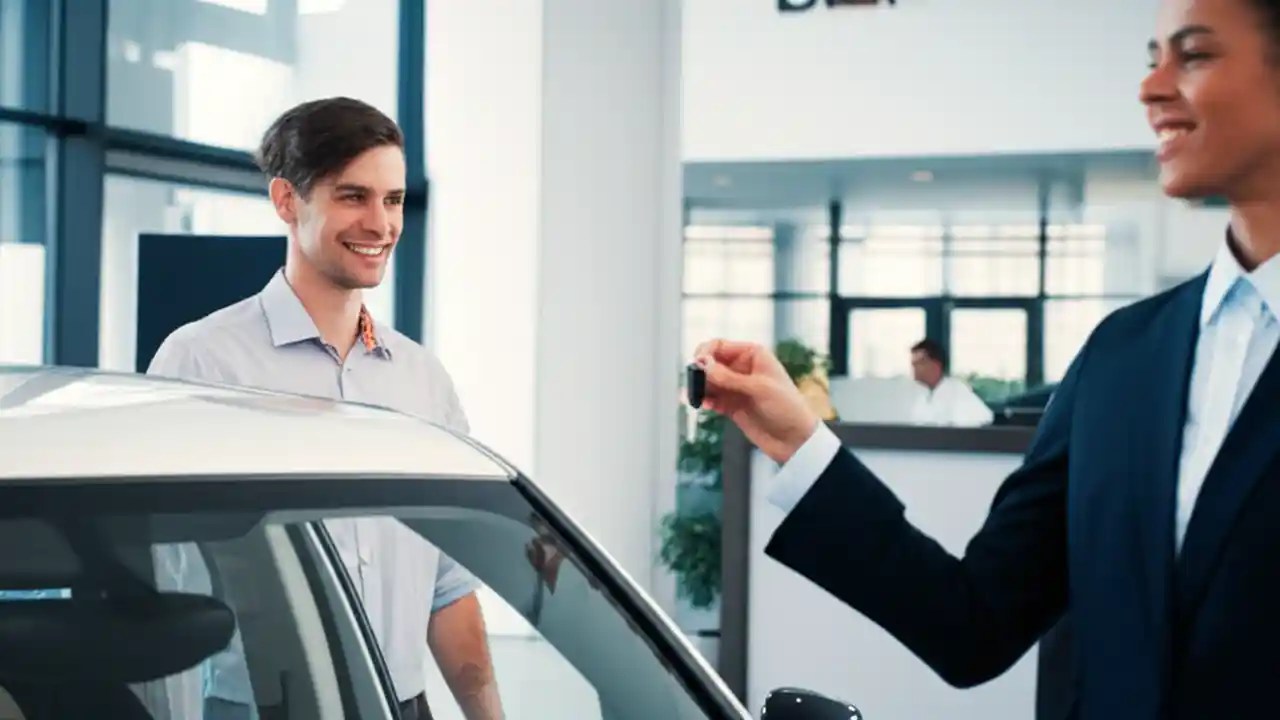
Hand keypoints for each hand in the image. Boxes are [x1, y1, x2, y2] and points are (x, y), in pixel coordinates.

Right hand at [693, 339, 820, 463]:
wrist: (796, 440)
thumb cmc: (787, 407)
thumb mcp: (759, 388)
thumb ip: (729, 377)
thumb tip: (703, 364)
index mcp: (753, 355)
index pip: (719, 346)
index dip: (705, 353)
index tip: (697, 365)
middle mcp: (742, 368)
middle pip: (710, 363)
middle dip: (699, 372)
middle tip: (693, 383)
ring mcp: (736, 387)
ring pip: (708, 382)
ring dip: (699, 387)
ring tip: (695, 397)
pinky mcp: (732, 406)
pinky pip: (712, 399)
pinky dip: (705, 400)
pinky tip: (705, 406)